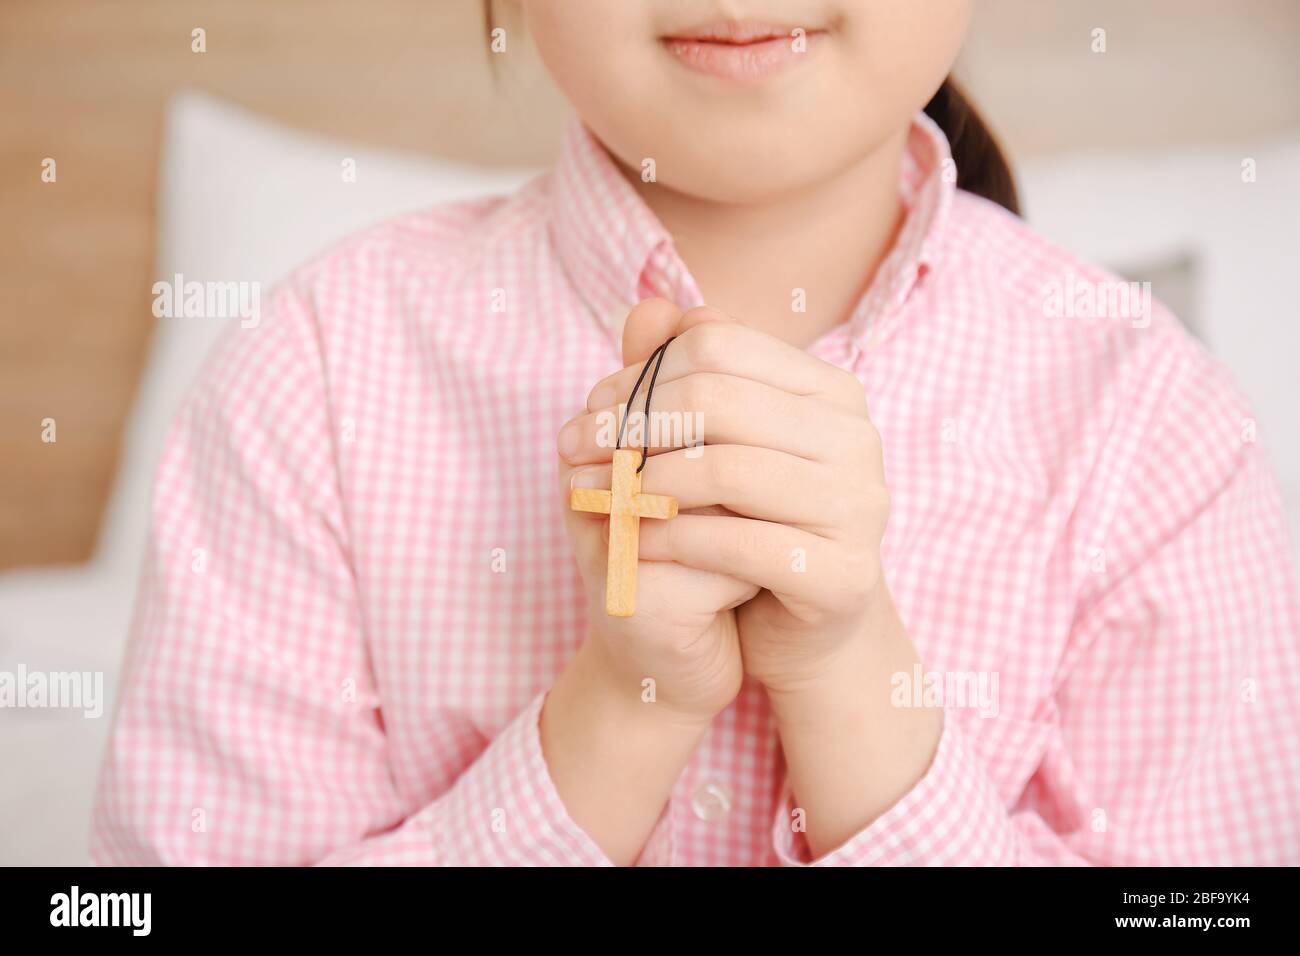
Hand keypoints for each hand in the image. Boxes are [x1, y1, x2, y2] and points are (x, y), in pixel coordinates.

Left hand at [569, 306, 889, 696]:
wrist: (796, 633)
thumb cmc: (747, 527)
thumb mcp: (708, 449)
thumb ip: (679, 381)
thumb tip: (646, 309)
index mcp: (829, 391)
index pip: (717, 346)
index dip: (637, 375)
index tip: (586, 413)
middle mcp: (856, 439)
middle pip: (716, 398)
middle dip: (628, 423)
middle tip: (570, 450)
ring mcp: (859, 507)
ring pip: (729, 468)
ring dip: (643, 482)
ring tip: (595, 496)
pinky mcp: (844, 576)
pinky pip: (741, 543)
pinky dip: (674, 538)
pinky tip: (635, 542)